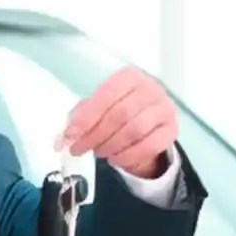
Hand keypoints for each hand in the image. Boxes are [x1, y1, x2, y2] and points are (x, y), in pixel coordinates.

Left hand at [61, 66, 177, 178]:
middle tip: (79, 148)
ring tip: (98, 152)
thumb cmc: (115, 111)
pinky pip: (150, 145)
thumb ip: (79, 120)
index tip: (70, 135)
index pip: (107, 95)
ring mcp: (164, 108)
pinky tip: (115, 158)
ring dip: (111, 145)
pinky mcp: (172, 129)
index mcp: (129, 77)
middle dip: (96, 135)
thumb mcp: (96, 109)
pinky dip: (128, 155)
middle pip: (121, 114)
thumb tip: (63, 139)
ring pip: (135, 130)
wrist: (145, 123)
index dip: (87, 117)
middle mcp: (151, 88)